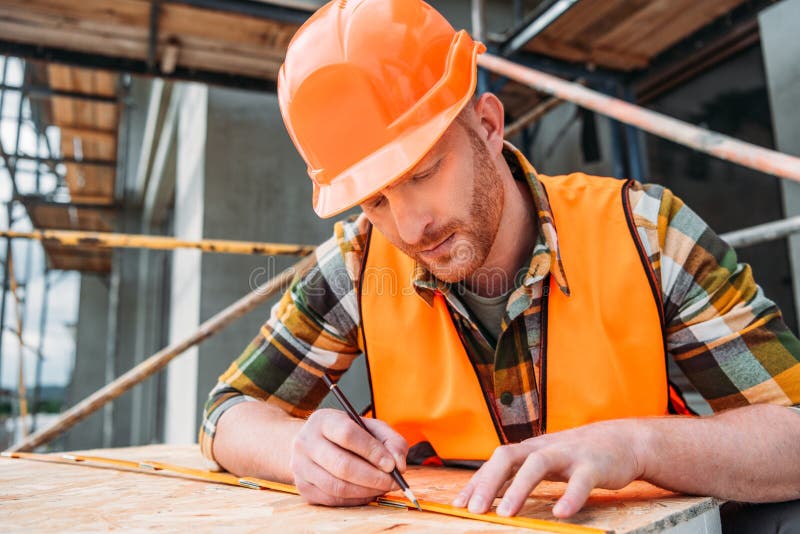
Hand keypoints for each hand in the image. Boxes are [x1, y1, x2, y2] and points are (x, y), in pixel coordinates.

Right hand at [291, 408, 408, 505]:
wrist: (312, 444)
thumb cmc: (346, 434)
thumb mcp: (369, 427)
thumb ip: (391, 441)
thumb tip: (399, 465)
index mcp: (323, 420)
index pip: (348, 435)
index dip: (372, 451)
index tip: (392, 464)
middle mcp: (306, 442)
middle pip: (342, 465)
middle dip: (373, 477)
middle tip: (393, 482)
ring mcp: (301, 467)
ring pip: (338, 486)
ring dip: (367, 491)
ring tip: (384, 487)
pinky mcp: (303, 488)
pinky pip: (334, 499)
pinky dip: (356, 499)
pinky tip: (368, 492)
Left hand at [452, 420, 644, 517]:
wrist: (622, 441)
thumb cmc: (576, 456)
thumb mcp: (543, 461)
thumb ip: (518, 475)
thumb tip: (486, 494)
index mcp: (529, 449)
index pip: (495, 462)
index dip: (476, 482)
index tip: (459, 504)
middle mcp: (544, 447)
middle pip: (508, 456)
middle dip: (488, 482)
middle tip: (474, 510)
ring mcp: (568, 454)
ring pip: (538, 464)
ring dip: (519, 489)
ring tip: (507, 514)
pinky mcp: (594, 465)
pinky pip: (580, 481)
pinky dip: (570, 497)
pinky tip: (561, 513)